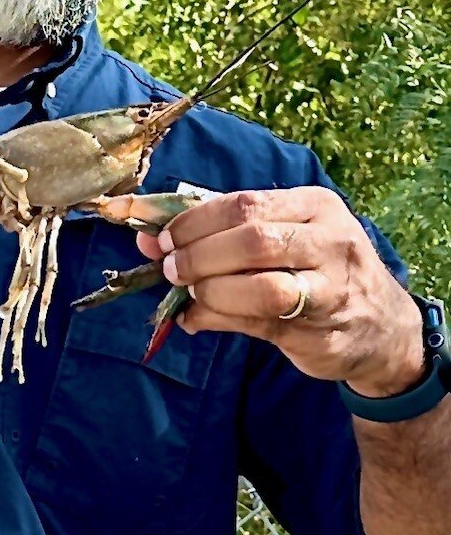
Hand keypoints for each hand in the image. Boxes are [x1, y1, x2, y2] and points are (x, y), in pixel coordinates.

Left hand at [134, 187, 425, 396]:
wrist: (384, 328)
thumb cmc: (319, 270)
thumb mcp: (285, 236)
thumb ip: (222, 235)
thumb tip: (149, 240)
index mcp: (315, 205)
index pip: (244, 203)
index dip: (194, 221)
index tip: (162, 238)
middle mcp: (329, 240)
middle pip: (251, 239)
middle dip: (198, 255)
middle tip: (170, 268)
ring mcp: (332, 287)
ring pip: (261, 286)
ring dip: (210, 290)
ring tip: (187, 294)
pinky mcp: (323, 330)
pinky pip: (260, 322)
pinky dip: (217, 319)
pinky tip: (195, 318)